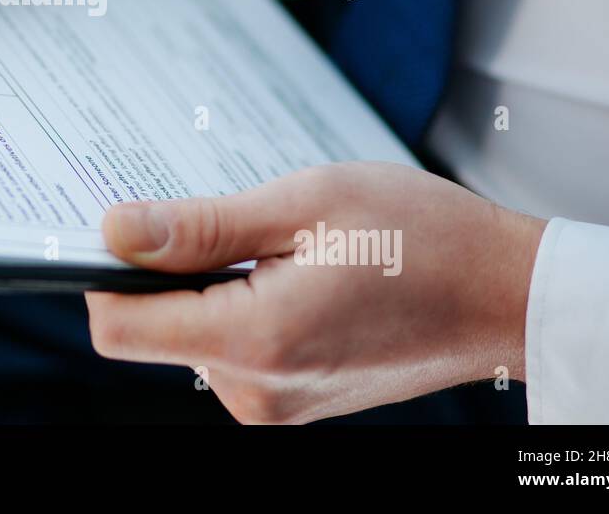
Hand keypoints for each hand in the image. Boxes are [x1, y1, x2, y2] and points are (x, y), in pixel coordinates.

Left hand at [85, 162, 545, 423]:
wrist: (504, 294)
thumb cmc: (423, 237)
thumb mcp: (307, 203)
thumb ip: (201, 227)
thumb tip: (113, 231)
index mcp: (255, 342)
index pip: (118, 327)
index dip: (104, 273)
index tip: (126, 227)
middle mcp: (254, 392)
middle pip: (152, 328)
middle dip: (174, 269)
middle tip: (240, 223)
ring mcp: (273, 405)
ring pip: (190, 333)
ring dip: (217, 285)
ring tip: (290, 252)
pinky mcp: (287, 401)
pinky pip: (229, 347)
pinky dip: (243, 306)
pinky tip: (297, 277)